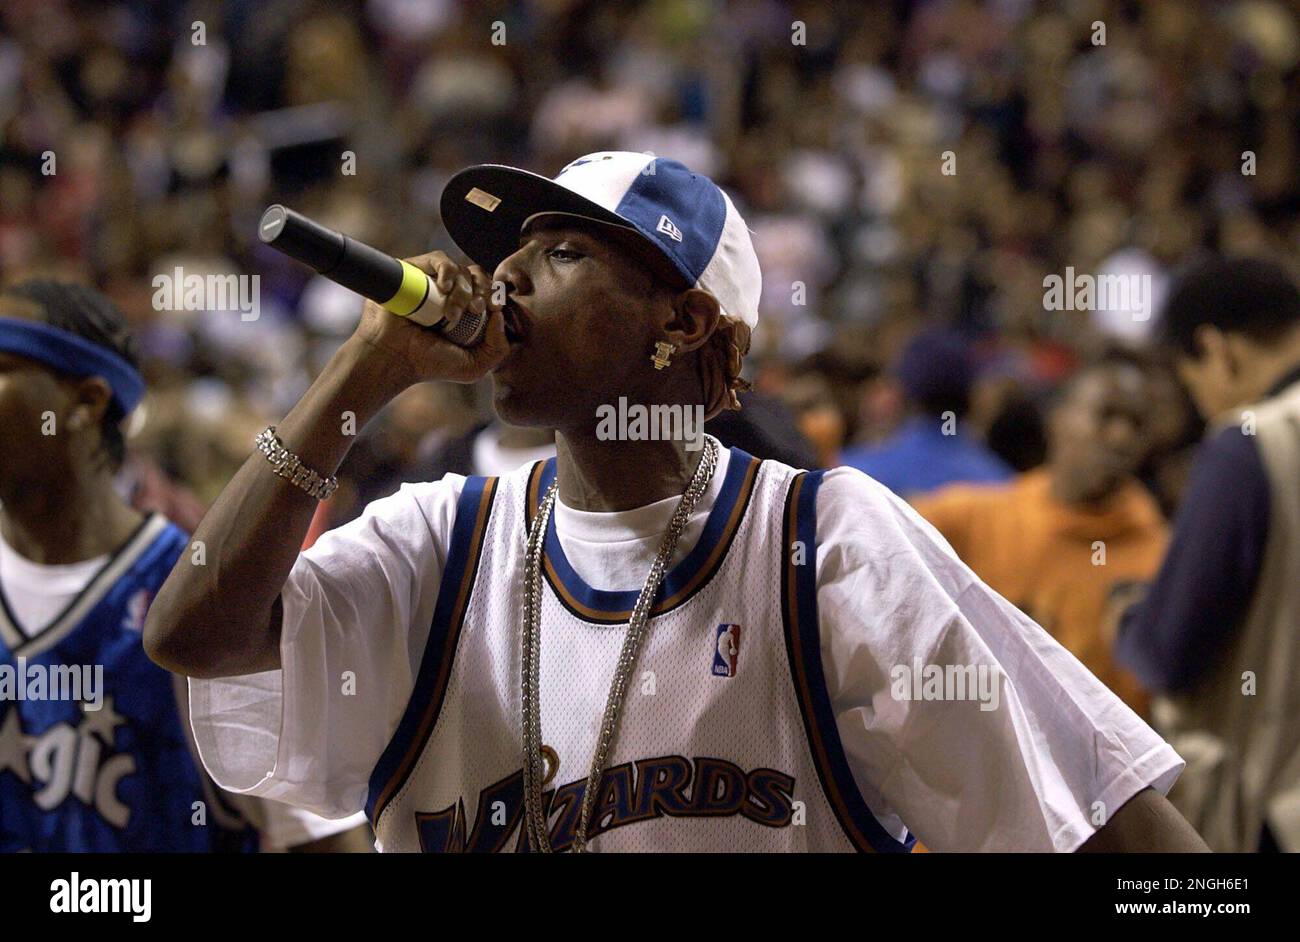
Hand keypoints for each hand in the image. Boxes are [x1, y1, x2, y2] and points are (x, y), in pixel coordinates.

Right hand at [351, 251, 507, 387]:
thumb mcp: (475, 366)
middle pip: (479, 277)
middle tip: (475, 310)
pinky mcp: (416, 270)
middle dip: (483, 291)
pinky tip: (444, 288)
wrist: (395, 357)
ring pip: (462, 270)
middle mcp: (451, 293)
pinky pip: (440, 259)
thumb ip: (498, 348)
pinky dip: (448, 270)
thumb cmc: (430, 363)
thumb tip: (500, 315)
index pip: (490, 292)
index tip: (494, 309)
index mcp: (467, 311)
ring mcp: (433, 280)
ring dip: (463, 290)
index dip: (496, 296)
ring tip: (451, 314)